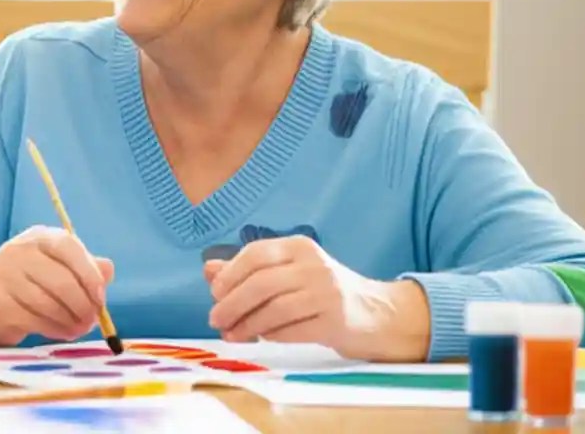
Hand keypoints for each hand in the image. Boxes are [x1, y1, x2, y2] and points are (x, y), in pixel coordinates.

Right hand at [0, 226, 114, 347]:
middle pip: (60, 280)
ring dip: (70, 321)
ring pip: (47, 303)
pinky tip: (63, 332)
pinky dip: (54, 329)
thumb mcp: (61, 269)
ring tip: (79, 329)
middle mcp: (19, 250)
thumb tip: (108, 269)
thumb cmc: (33, 284)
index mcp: (40, 237)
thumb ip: (87, 267)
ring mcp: (4, 274)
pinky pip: (33, 319)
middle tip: (92, 321)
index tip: (101, 297)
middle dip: (82, 305)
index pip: (68, 247)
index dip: (89, 274)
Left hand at [204, 236, 430, 360]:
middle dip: (232, 304)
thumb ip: (248, 269)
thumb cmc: (323, 291)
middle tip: (215, 319)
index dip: (230, 274)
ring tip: (232, 334)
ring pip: (274, 309)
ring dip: (247, 324)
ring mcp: (327, 292)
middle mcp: (314, 265)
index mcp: (299, 247)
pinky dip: (271, 335)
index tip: (215, 292)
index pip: (255, 254)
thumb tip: (209, 270)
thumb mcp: (288, 272)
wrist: (376, 313)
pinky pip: (292, 330)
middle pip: (261, 283)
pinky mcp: (336, 320)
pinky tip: (261, 337)